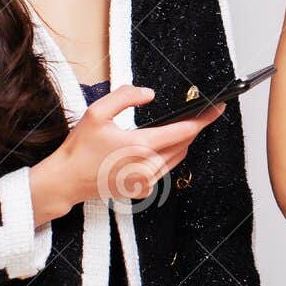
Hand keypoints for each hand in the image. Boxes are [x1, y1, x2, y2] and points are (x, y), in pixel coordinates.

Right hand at [31, 85, 224, 222]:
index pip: (184, 131)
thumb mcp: (98, 112)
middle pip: (185, 145)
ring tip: (175, 127)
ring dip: (180, 143)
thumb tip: (150, 94)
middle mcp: (148, 167)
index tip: (218, 108)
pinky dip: (166, 157)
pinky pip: (164, 170)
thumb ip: (126, 96)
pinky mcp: (143, 191)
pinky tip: (155, 148)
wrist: (67, 180)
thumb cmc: (80, 146)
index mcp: (141, 146)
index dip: (204, 118)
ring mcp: (146, 182)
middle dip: (193, 128)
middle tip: (199, 113)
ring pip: (177, 158)